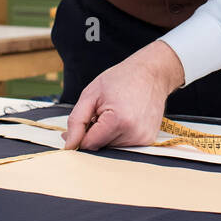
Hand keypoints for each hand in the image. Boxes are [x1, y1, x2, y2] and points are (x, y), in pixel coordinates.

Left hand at [64, 41, 184, 150]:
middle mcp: (134, 134)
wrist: (152, 73)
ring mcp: (144, 139)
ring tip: (116, 113)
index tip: (87, 118)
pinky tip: (126, 118)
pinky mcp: (149, 140)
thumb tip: (69, 144)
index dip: (83, 133)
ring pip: (112, 147)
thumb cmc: (121, 79)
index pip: (89, 144)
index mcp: (118, 121)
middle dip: (97, 133)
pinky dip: (120, 134)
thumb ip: (76, 121)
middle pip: (101, 147)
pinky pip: (125, 145)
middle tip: (104, 111)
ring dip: (108, 134)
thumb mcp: (91, 94)